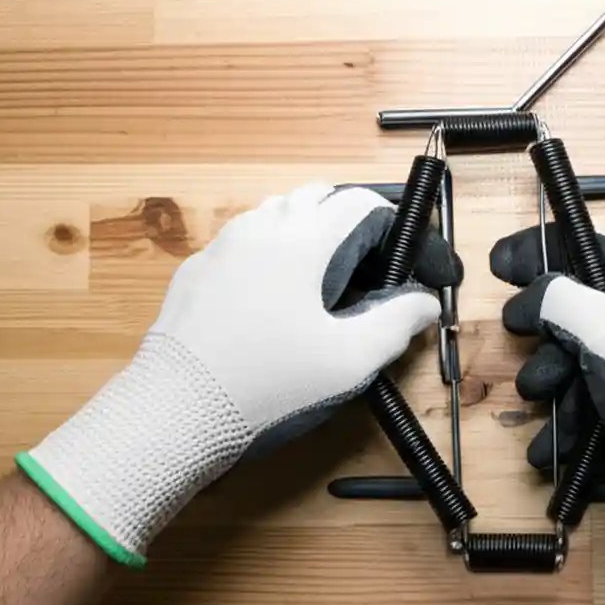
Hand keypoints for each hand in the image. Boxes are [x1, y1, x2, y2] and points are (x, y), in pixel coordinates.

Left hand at [18, 183, 460, 566]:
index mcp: (303, 240)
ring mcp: (220, 246)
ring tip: (319, 272)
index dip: (391, 223)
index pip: (359, 203)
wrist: (178, 409)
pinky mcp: (193, 271)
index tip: (404, 257)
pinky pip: (239, 241)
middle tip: (365, 260)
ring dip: (303, 226)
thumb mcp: (349, 361)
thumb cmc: (272, 382)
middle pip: (313, 195)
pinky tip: (269, 295)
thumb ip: (397, 323)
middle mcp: (260, 228)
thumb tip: (426, 300)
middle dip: (346, 216)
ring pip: (272, 212)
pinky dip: (266, 250)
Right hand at [490, 226, 604, 604]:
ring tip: (542, 399)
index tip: (502, 266)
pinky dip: (563, 428)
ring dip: (549, 385)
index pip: (598, 247)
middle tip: (518, 337)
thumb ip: (557, 298)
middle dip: (544, 331)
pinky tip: (547, 451)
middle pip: (579, 310)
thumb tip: (528, 299)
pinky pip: (584, 411)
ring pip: (575, 365)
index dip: (549, 249)